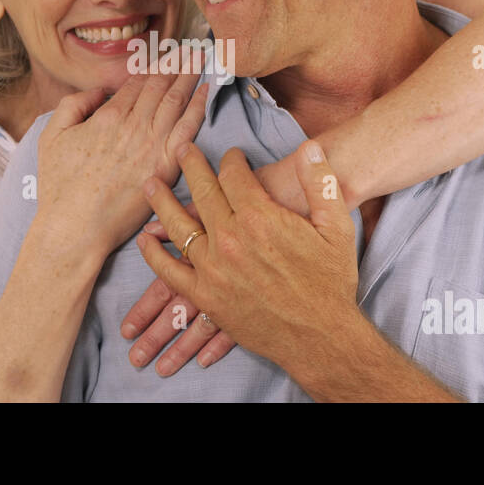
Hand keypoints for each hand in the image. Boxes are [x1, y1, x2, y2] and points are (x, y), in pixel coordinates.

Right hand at [33, 59, 207, 259]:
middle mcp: (133, 126)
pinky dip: (198, 107)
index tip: (163, 53)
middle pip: (159, 86)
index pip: (136, 83)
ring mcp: (152, 146)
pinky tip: (206, 91)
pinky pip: (187, 130)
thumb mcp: (51, 136)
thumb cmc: (60, 187)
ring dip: (189, 76)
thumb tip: (98, 91)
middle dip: (175, 63)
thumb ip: (73, 105)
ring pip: (176, 101)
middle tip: (190, 47)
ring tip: (200, 58)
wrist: (74, 227)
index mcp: (107, 117)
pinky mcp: (166, 168)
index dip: (151, 64)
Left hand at [137, 140, 357, 366]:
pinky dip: (154, 253)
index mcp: (260, 217)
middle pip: (202, 191)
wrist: (321, 337)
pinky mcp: (206, 296)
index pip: (233, 174)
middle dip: (192, 166)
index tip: (231, 155)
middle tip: (182, 150)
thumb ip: (321, 183)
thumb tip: (310, 147)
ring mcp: (213, 269)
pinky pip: (170, 271)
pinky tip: (147, 239)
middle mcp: (230, 239)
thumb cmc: (332, 282)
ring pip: (178, 226)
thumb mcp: (337, 227)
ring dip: (161, 201)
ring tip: (151, 184)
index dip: (231, 160)